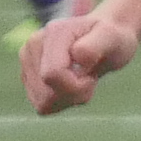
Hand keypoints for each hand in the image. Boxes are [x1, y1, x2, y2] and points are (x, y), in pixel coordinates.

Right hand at [22, 8, 139, 112]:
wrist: (105, 39)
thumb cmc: (112, 39)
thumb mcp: (113, 39)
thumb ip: (95, 46)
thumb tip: (78, 55)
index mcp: (53, 34)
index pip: (52, 75)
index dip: (76, 84)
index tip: (91, 73)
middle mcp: (33, 46)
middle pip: (46, 94)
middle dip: (73, 94)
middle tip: (89, 77)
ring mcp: (27, 62)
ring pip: (43, 103)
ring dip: (68, 99)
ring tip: (80, 79)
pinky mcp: (27, 77)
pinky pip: (42, 106)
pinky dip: (61, 102)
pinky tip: (71, 85)